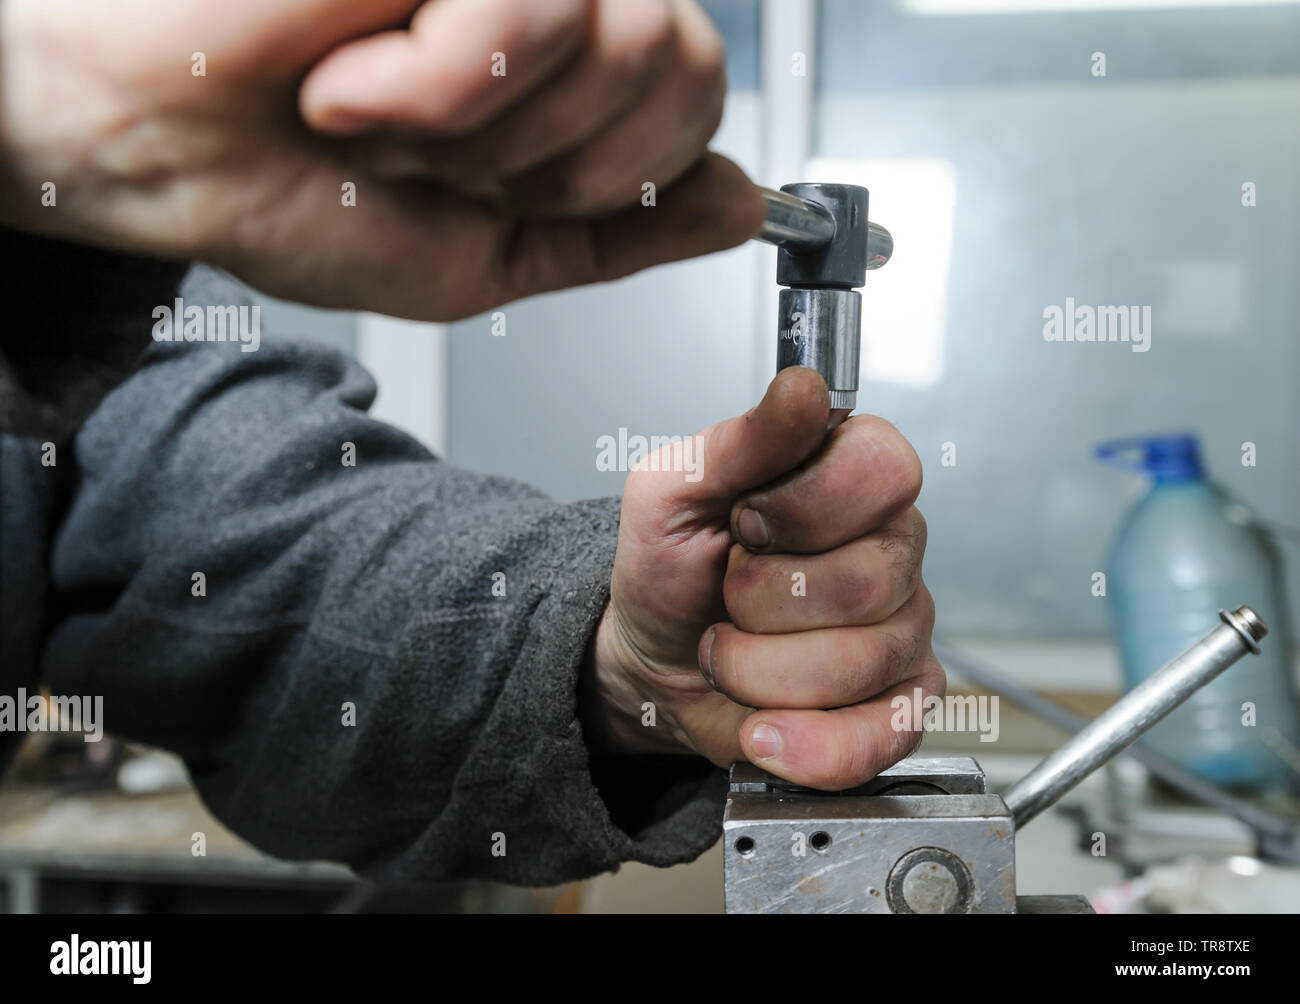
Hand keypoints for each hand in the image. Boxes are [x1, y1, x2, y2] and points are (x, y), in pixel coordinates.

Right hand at [0, 0, 764, 318]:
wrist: (163, 153)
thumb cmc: (304, 197)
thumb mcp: (496, 255)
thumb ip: (623, 232)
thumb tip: (741, 203)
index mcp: (572, 69)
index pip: (699, 96)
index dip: (613, 172)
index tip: (504, 191)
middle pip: (680, 62)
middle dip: (556, 160)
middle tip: (441, 155)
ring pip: (620, 34)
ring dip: (492, 128)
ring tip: (388, 115)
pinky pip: (528, 6)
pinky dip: (438, 83)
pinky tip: (355, 82)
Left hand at [585, 367, 944, 789]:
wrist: (653, 660)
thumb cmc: (670, 568)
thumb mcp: (674, 490)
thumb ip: (741, 439)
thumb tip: (805, 387)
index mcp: (851, 476)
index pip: (884, 470)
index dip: (805, 508)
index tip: (746, 523)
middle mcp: (893, 548)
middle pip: (867, 580)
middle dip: (761, 601)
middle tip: (729, 595)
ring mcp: (904, 629)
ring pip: (860, 664)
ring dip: (759, 672)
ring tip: (733, 652)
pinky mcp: (898, 706)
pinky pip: (877, 737)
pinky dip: (802, 743)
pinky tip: (761, 726)